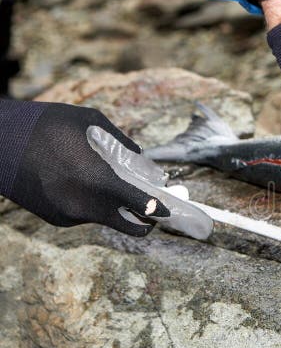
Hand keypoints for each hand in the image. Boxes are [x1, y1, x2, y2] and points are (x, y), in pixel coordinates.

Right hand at [1, 100, 211, 237]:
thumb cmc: (45, 124)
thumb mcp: (90, 122)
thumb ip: (123, 144)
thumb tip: (143, 161)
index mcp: (97, 179)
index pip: (139, 204)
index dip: (157, 210)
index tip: (168, 211)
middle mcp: (83, 204)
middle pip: (127, 224)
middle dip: (144, 221)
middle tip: (153, 212)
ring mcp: (68, 214)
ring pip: (105, 217)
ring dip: (114, 207)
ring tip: (103, 181)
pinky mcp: (55, 219)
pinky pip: (84, 214)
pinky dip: (90, 204)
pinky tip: (77, 182)